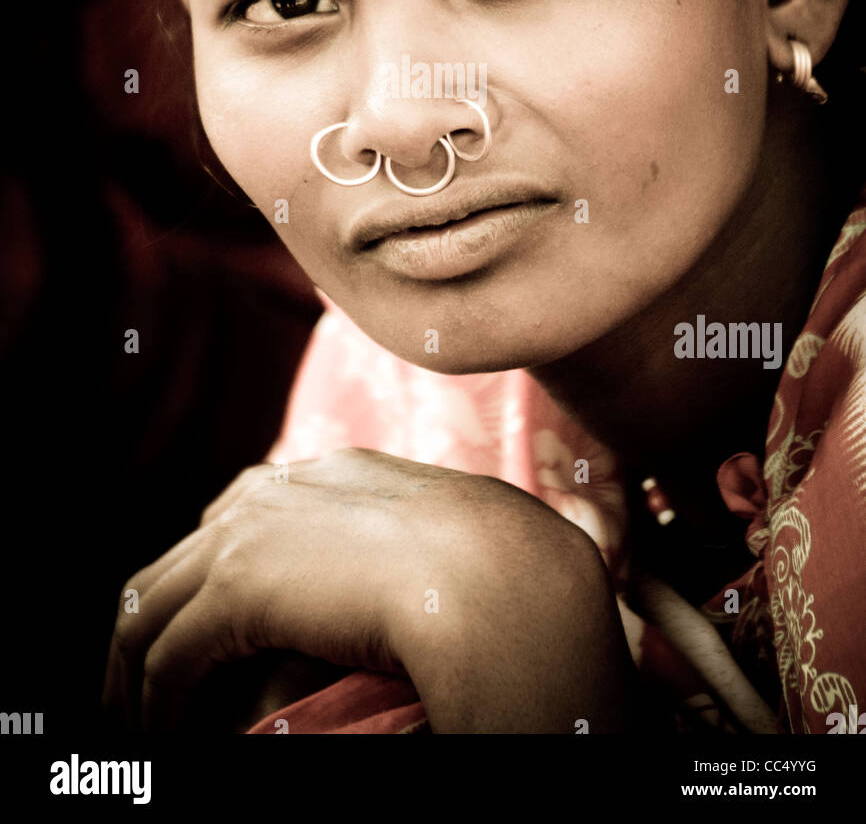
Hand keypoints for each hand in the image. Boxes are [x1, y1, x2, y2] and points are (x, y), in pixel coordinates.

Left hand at [103, 447, 638, 732]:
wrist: (498, 575)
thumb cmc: (502, 569)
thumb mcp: (449, 545)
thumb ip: (405, 550)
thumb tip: (403, 595)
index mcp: (335, 471)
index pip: (240, 508)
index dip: (212, 570)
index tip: (208, 625)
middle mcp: (283, 487)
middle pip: (185, 553)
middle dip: (160, 617)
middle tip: (147, 683)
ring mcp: (254, 530)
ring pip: (159, 602)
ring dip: (139, 667)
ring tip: (140, 720)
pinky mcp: (240, 586)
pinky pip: (170, 654)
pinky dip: (157, 700)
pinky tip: (163, 732)